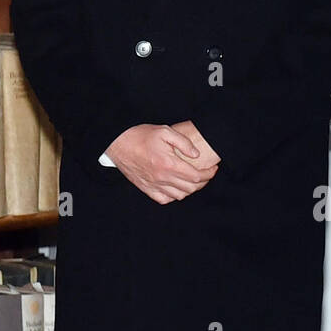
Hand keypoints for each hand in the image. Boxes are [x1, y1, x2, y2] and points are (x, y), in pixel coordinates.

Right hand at [104, 123, 219, 203]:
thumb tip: (196, 155)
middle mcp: (162, 178)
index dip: (209, 174)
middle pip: (191, 188)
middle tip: (205, 173)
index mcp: (169, 164)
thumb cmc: (141, 135)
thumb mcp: (165, 131)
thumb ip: (183, 142)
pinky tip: (176, 187)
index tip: (213, 169)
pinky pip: (164, 199)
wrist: (118, 143)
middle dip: (203, 182)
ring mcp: (154, 185)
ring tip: (193, 180)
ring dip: (190, 189)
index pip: (196, 177)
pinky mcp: (146, 189)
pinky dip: (174, 196)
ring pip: (180, 195)